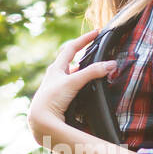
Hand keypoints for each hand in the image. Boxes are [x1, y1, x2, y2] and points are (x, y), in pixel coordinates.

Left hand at [28, 29, 113, 144]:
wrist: (41, 120)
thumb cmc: (51, 99)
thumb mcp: (73, 82)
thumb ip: (92, 73)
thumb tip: (111, 64)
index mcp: (56, 68)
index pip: (72, 47)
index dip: (84, 39)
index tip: (96, 32)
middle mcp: (55, 76)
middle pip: (71, 61)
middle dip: (83, 55)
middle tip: (96, 51)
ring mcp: (57, 88)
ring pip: (72, 76)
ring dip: (83, 73)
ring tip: (95, 72)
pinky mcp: (60, 100)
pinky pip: (73, 89)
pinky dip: (81, 88)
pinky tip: (87, 92)